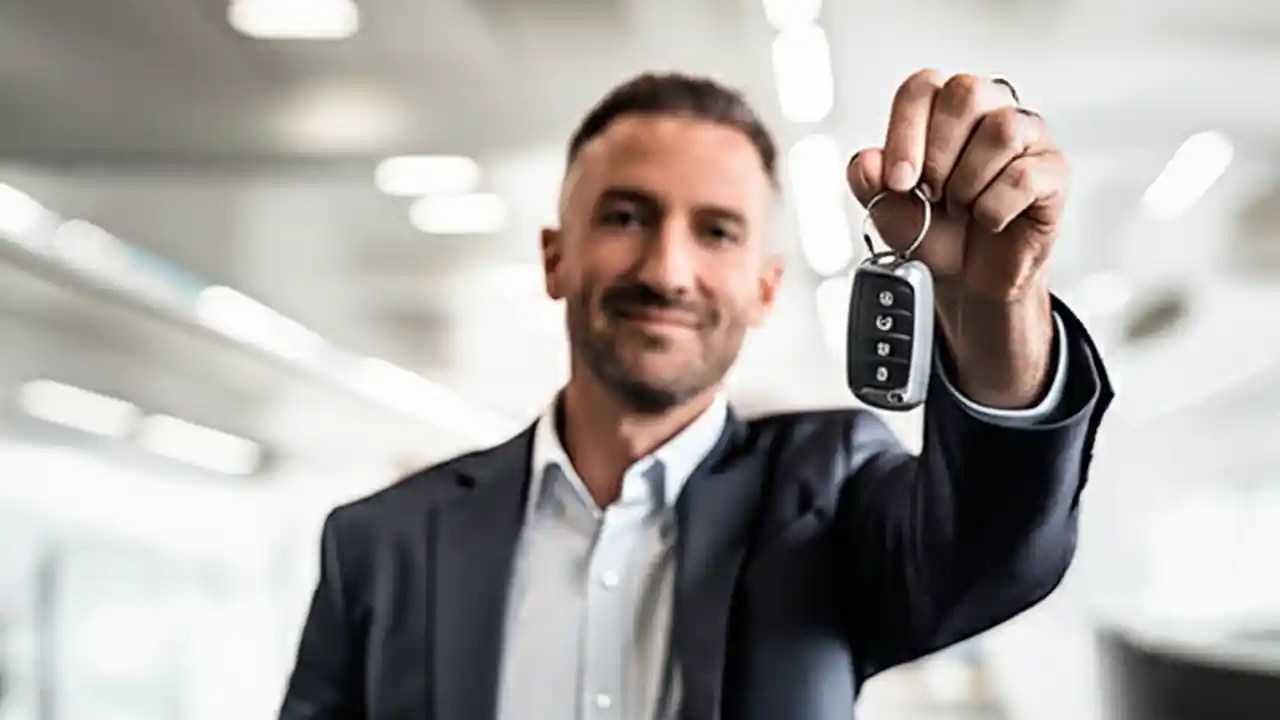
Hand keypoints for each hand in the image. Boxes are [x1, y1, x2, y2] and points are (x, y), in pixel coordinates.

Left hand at [846, 71, 1065, 407]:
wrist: (966, 279)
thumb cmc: (934, 232)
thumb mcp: (888, 209)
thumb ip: (869, 181)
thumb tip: (868, 161)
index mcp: (944, 109)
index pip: (923, 87)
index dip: (905, 132)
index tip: (898, 180)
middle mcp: (990, 111)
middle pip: (966, 93)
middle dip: (939, 154)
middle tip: (931, 194)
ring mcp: (1028, 138)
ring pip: (1002, 130)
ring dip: (968, 182)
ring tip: (961, 207)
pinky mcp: (1054, 172)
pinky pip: (1024, 176)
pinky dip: (994, 208)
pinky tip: (988, 220)